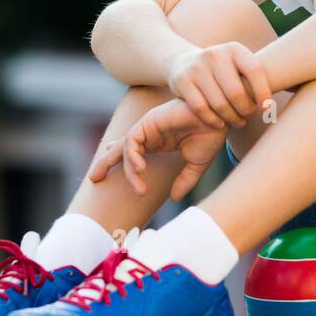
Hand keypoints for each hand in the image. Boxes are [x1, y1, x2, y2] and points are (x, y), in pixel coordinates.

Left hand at [87, 98, 226, 199]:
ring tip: (140, 189)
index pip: (134, 151)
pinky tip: (140, 169)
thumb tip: (174, 199)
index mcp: (160, 140)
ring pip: (127, 149)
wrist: (221, 117)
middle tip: (93, 179)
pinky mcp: (149, 120)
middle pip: (121, 148)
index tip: (107, 174)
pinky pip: (132, 141)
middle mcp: (151, 132)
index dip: (121, 162)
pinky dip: (133, 157)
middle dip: (105, 162)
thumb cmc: (212, 134)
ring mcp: (149, 125)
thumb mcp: (196, 164)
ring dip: (130, 171)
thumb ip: (184, 180)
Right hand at [167, 42, 271, 129]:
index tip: (267, 108)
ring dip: (231, 118)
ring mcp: (197, 67)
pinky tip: (220, 124)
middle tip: (248, 116)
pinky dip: (213, 120)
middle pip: (237, 92)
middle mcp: (215, 55)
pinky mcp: (182, 80)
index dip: (263, 92)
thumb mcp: (237, 65)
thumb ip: (253, 78)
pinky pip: (201, 108)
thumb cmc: (222, 70)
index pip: (254, 70)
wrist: (183, 62)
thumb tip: (272, 105)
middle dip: (246, 110)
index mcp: (234, 49)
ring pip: (219, 103)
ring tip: (238, 122)